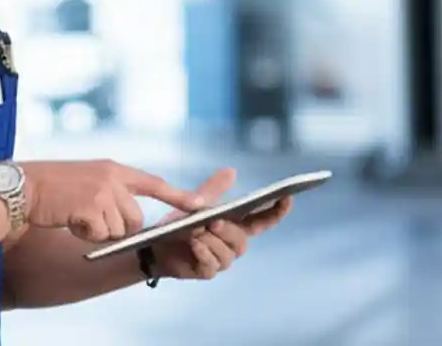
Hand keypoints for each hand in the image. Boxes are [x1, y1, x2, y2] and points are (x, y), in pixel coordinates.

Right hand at [19, 160, 204, 242]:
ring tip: (75, 216)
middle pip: (134, 219)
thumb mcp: (86, 180)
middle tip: (88, 218)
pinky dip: (85, 235)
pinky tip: (69, 220)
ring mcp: (102, 191)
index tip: (202, 205)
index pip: (153, 183)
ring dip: (98, 232)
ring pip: (118, 230)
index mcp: (113, 169)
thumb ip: (109, 191)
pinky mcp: (91, 206)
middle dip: (116, 227)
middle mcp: (112, 177)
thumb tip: (126, 221)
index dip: (178, 195)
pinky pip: (101, 235)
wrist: (23, 187)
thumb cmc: (50, 188)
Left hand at [152, 168, 292, 280]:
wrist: (154, 245)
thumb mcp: (195, 202)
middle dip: (228, 230)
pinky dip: (203, 252)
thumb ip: (214, 189)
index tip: (287, 197)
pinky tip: (194, 243)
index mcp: (235, 227)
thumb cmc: (179, 224)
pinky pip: (211, 264)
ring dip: (211, 240)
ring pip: (227, 253)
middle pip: (242, 240)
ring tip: (194, 230)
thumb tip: (232, 170)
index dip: (277, 211)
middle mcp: (232, 245)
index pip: (263, 220)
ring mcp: (221, 260)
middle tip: (213, 221)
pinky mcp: (206, 271)